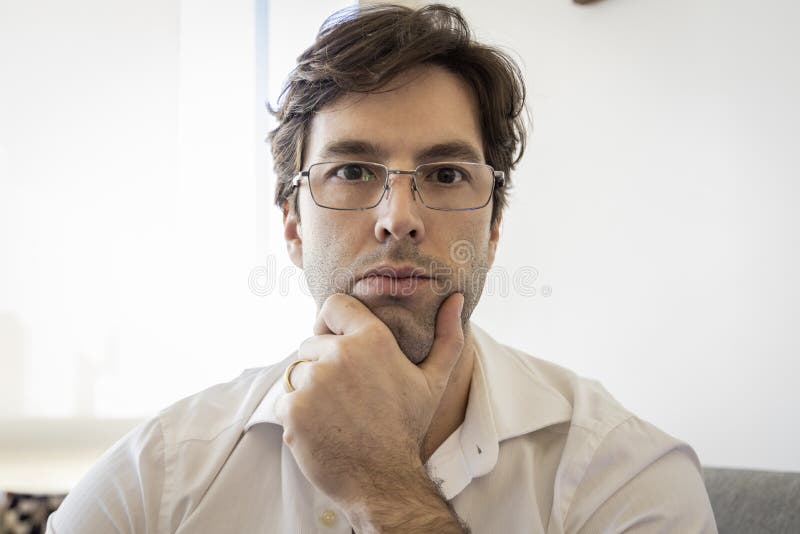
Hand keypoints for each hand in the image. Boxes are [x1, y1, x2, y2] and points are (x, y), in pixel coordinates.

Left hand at [274, 292, 464, 508]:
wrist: (384, 480)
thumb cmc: (407, 427)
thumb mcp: (433, 380)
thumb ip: (447, 336)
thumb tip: (455, 298)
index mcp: (372, 340)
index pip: (334, 305)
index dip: (333, 322)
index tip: (338, 342)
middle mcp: (339, 355)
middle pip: (312, 342)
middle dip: (323, 362)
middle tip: (346, 393)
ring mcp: (313, 382)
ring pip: (297, 371)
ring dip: (309, 388)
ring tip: (335, 412)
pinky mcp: (292, 409)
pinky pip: (284, 399)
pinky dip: (297, 414)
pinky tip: (321, 428)